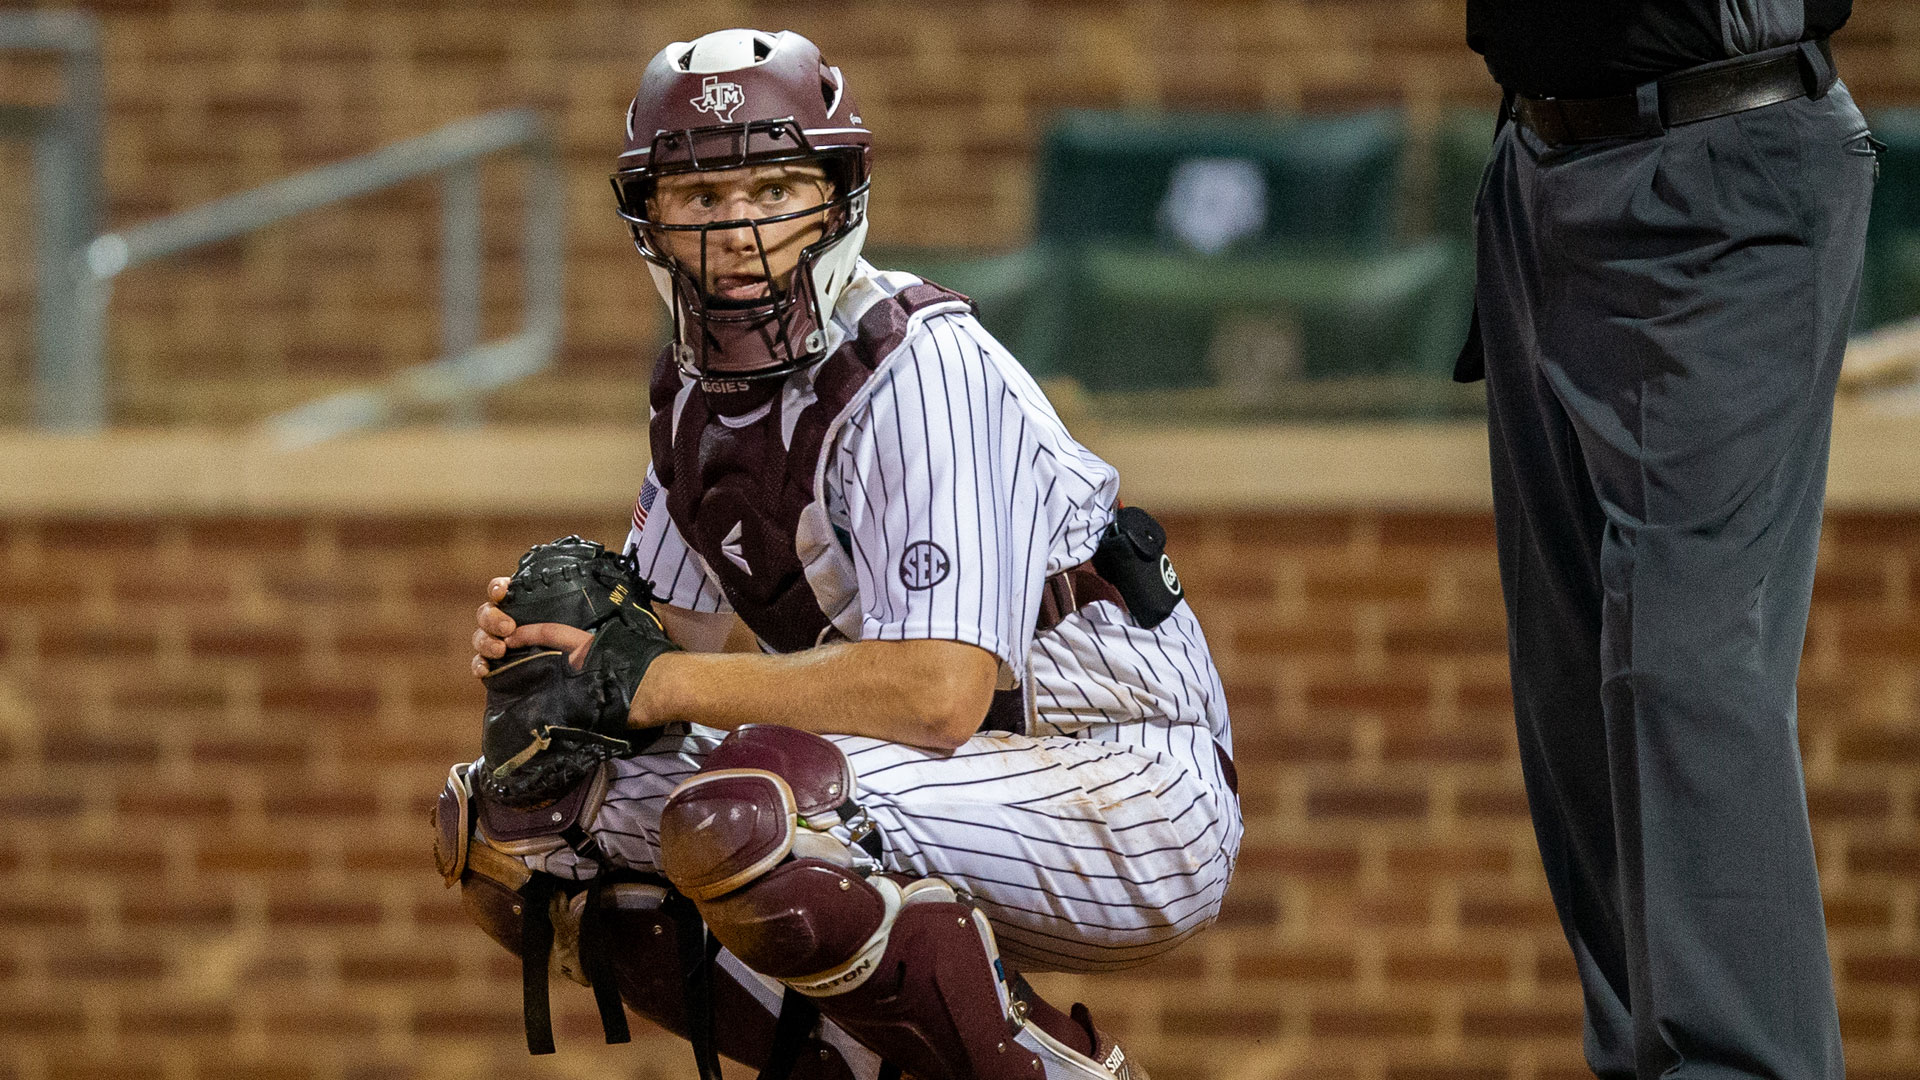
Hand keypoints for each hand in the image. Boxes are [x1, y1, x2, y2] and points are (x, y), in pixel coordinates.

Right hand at [471, 576, 592, 676]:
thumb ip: (558, 628)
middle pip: (487, 613)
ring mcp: (500, 644)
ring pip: (480, 636)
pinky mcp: (497, 667)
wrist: (583, 678)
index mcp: (524, 605)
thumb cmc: (582, 648)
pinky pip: (479, 663)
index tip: (504, 593)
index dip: (498, 588)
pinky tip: (485, 669)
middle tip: (508, 627)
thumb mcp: (576, 633)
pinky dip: (479, 665)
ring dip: (486, 641)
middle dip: (493, 618)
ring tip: (501, 650)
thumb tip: (539, 624)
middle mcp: (508, 621)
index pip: (501, 589)